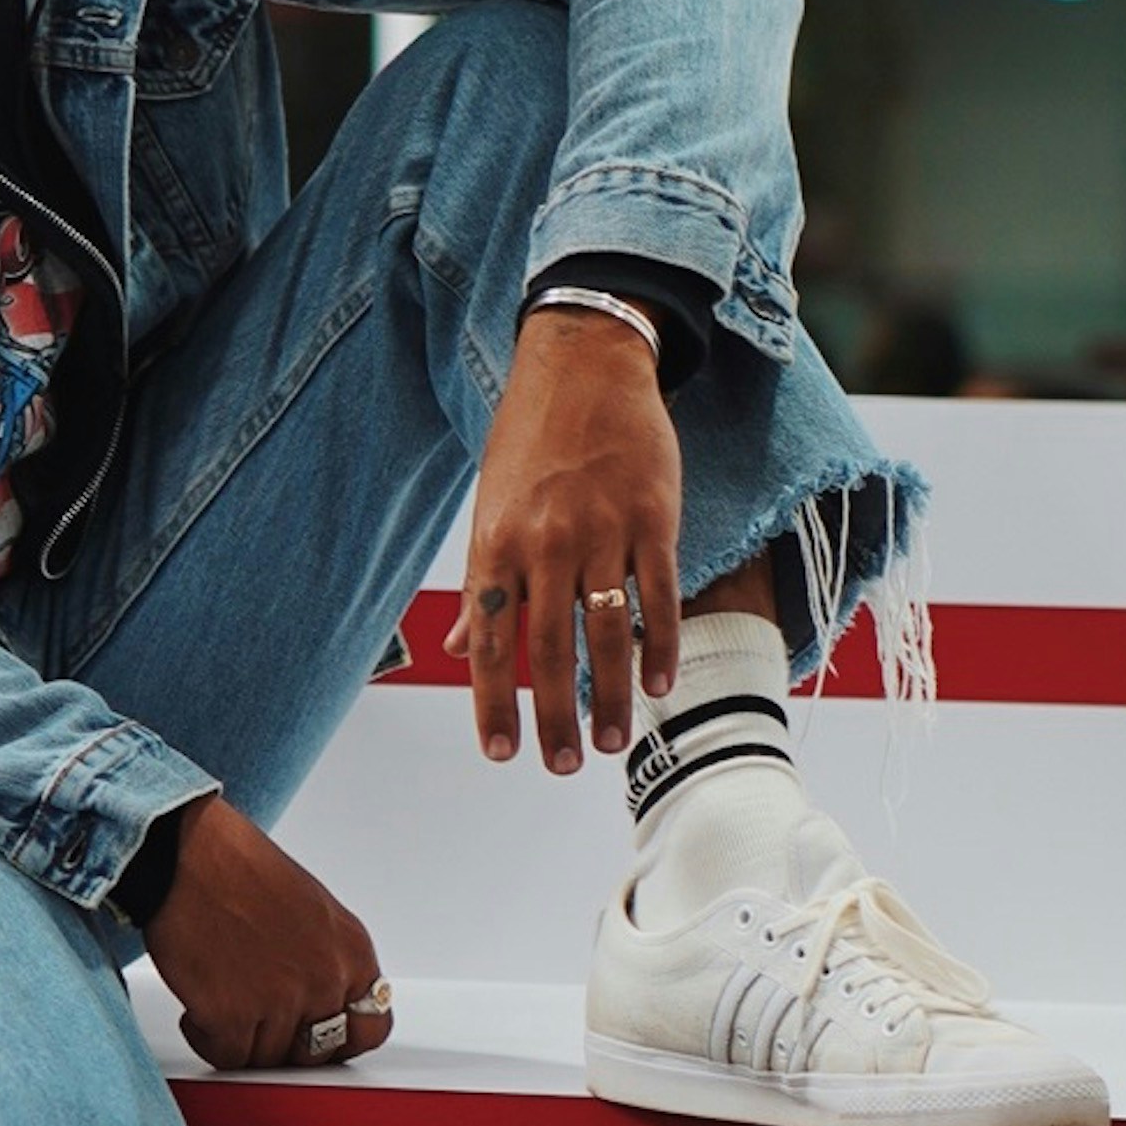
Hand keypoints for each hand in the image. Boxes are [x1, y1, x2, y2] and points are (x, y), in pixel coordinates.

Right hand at [141, 796, 392, 1073]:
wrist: (185, 856)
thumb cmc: (236, 870)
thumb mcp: (312, 910)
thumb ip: (327, 961)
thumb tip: (322, 1000)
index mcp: (351, 952)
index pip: (372, 1028)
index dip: (341, 1039)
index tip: (319, 1035)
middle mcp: (324, 979)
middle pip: (317, 1052)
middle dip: (286, 1044)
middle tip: (258, 1020)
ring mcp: (281, 1001)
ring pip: (268, 1059)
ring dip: (242, 1039)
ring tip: (222, 998)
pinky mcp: (232, 1016)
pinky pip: (228, 1058)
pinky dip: (209, 1039)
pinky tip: (201, 1005)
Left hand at [444, 305, 681, 771]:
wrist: (584, 360)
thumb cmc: (530, 437)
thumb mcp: (490, 504)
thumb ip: (484, 582)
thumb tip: (464, 646)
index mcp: (497, 543)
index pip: (491, 641)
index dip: (493, 702)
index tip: (501, 753)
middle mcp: (545, 542)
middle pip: (549, 650)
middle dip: (554, 716)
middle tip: (563, 765)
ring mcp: (601, 529)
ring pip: (607, 632)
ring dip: (612, 696)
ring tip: (614, 742)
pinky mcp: (652, 515)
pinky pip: (657, 594)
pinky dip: (660, 645)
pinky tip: (661, 685)